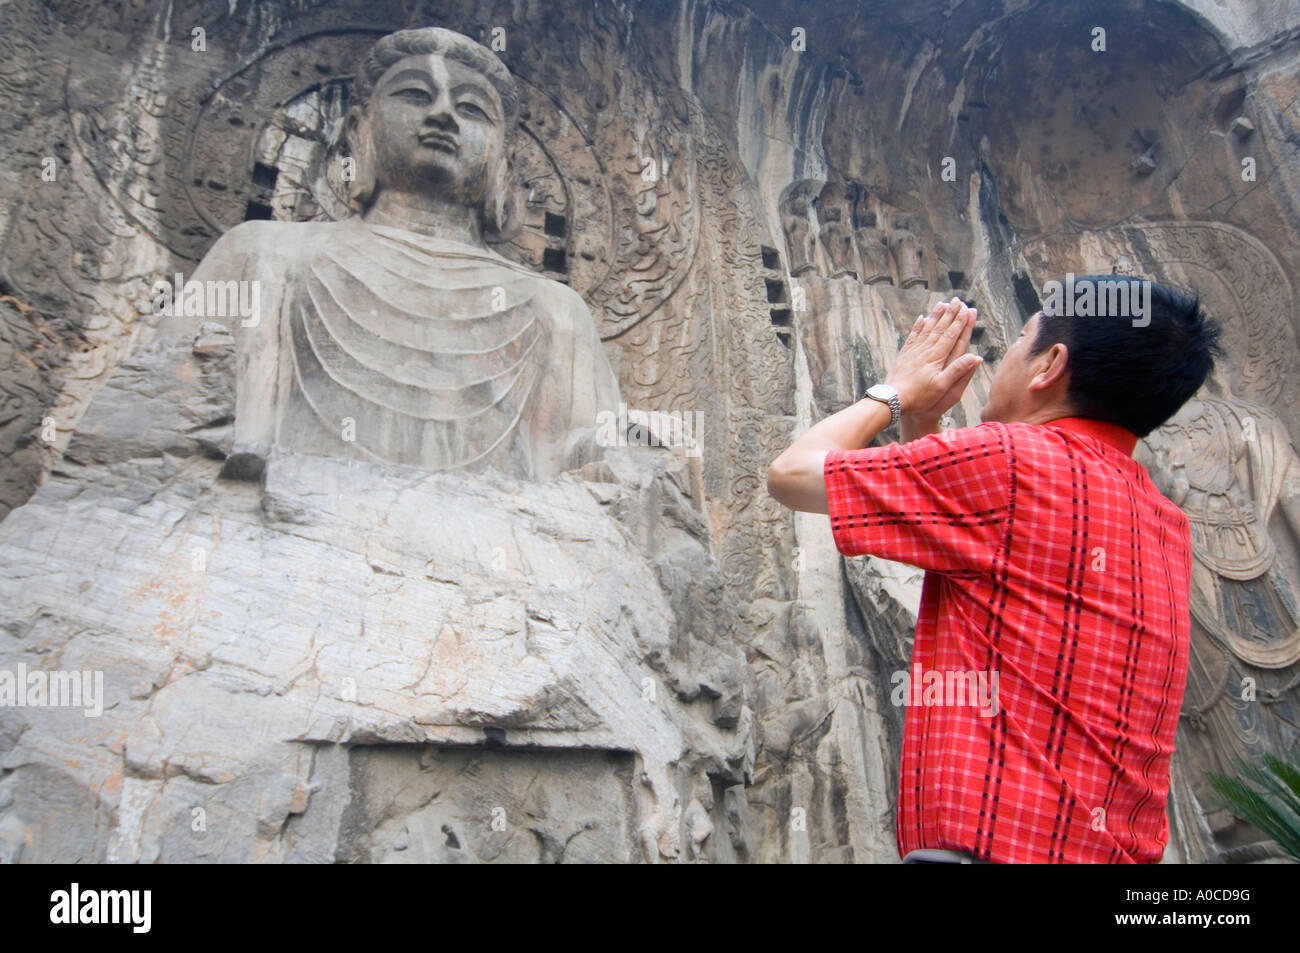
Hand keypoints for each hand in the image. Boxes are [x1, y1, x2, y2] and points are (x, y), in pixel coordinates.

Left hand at [885, 297, 981, 419]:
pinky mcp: (904, 355)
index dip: (960, 322)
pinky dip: (919, 326)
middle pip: (940, 328)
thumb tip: (975, 357)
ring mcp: (914, 351)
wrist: (892, 399)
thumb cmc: (919, 397)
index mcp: (936, 357)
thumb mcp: (942, 387)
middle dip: (950, 314)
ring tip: (943, 304)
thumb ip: (958, 370)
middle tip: (958, 300)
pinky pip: (913, 336)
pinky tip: (922, 318)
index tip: (968, 309)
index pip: (951, 335)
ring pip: (927, 329)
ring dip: (936, 315)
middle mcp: (925, 350)